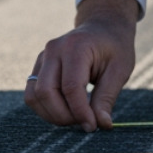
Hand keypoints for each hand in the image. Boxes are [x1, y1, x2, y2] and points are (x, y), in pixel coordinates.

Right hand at [25, 0, 138, 131]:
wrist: (103, 26)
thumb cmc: (115, 47)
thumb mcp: (119, 70)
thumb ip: (107, 98)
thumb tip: (101, 125)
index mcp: (76, 47)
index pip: (70, 87)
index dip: (80, 112)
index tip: (93, 126)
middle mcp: (53, 50)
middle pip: (46, 92)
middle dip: (63, 116)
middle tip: (84, 123)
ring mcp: (42, 57)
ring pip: (34, 95)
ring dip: (52, 115)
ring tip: (75, 118)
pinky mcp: (38, 66)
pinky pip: (32, 93)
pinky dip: (45, 108)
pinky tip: (65, 111)